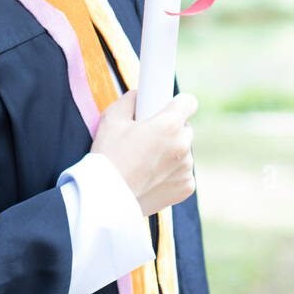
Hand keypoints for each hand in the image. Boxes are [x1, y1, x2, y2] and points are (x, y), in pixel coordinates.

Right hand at [89, 89, 197, 216]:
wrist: (104, 198)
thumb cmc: (107, 156)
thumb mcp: (111, 118)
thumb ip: (131, 99)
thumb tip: (141, 95)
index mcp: (169, 124)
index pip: (189, 102)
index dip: (176, 104)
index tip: (166, 109)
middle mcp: (183, 145)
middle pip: (185, 128)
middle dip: (170, 130)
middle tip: (147, 139)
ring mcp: (186, 168)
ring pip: (184, 151)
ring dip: (171, 153)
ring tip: (144, 162)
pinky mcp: (186, 187)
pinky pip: (182, 172)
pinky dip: (171, 173)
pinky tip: (150, 177)